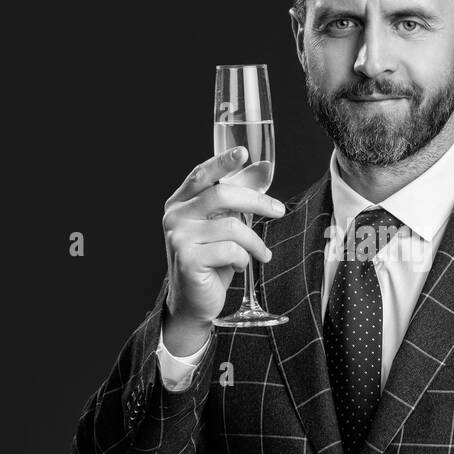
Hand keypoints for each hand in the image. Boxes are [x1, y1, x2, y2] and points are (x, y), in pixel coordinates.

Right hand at [160, 146, 285, 353]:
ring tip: (262, 254)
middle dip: (257, 201)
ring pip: (232, 226)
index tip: (244, 152)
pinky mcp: (188, 259)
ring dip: (255, 242)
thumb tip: (263, 168)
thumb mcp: (225, 225)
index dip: (222, 162)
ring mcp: (178, 237)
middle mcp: (175, 216)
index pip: (201, 174)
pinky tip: (240, 266)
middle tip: (279, 211)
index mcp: (180, 202)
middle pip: (222, 194)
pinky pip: (231, 250)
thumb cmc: (211, 259)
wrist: (194, 301)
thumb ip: (239, 196)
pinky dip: (244, 259)